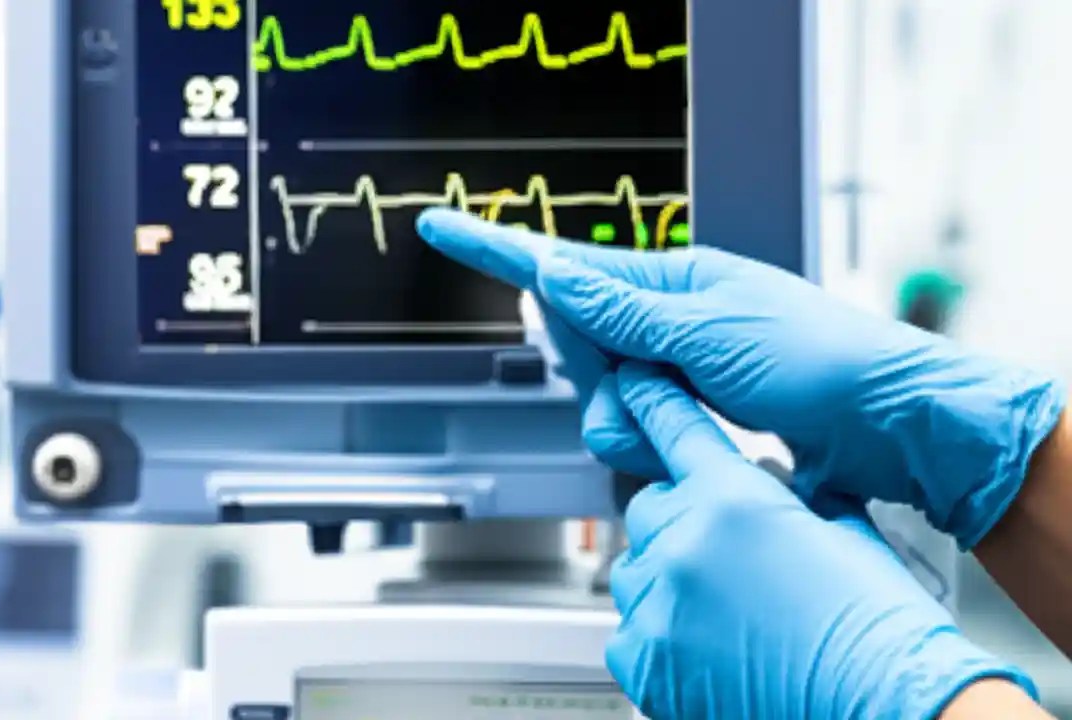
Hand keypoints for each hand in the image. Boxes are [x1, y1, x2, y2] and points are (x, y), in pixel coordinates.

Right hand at [416, 209, 1064, 547]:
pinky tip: (692, 445)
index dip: (498, 249)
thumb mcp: (710, 330)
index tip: (442, 228)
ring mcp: (684, 369)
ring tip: (683, 426)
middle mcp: (672, 321)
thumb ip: (623, 311)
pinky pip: (640, 429)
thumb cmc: (819, 359)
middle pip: (581, 348)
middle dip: (598, 381)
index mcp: (675, 279)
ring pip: (606, 400)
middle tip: (648, 392)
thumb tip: (555, 273)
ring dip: (630, 423)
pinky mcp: (697, 414)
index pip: (569, 263)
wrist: (890, 425)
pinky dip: (654, 444)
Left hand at [605, 361, 1034, 718]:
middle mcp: (685, 542)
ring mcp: (661, 603)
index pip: (671, 428)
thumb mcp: (843, 531)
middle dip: (680, 521)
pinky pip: (629, 631)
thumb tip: (772, 490)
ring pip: (635, 570)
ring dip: (666, 578)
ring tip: (724, 610)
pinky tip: (705, 648)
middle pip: (649, 508)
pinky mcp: (647, 660)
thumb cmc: (877, 627)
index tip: (628, 386)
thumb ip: (788, 500)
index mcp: (734, 498)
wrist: (885, 704)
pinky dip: (657, 635)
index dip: (649, 403)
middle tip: (725, 555)